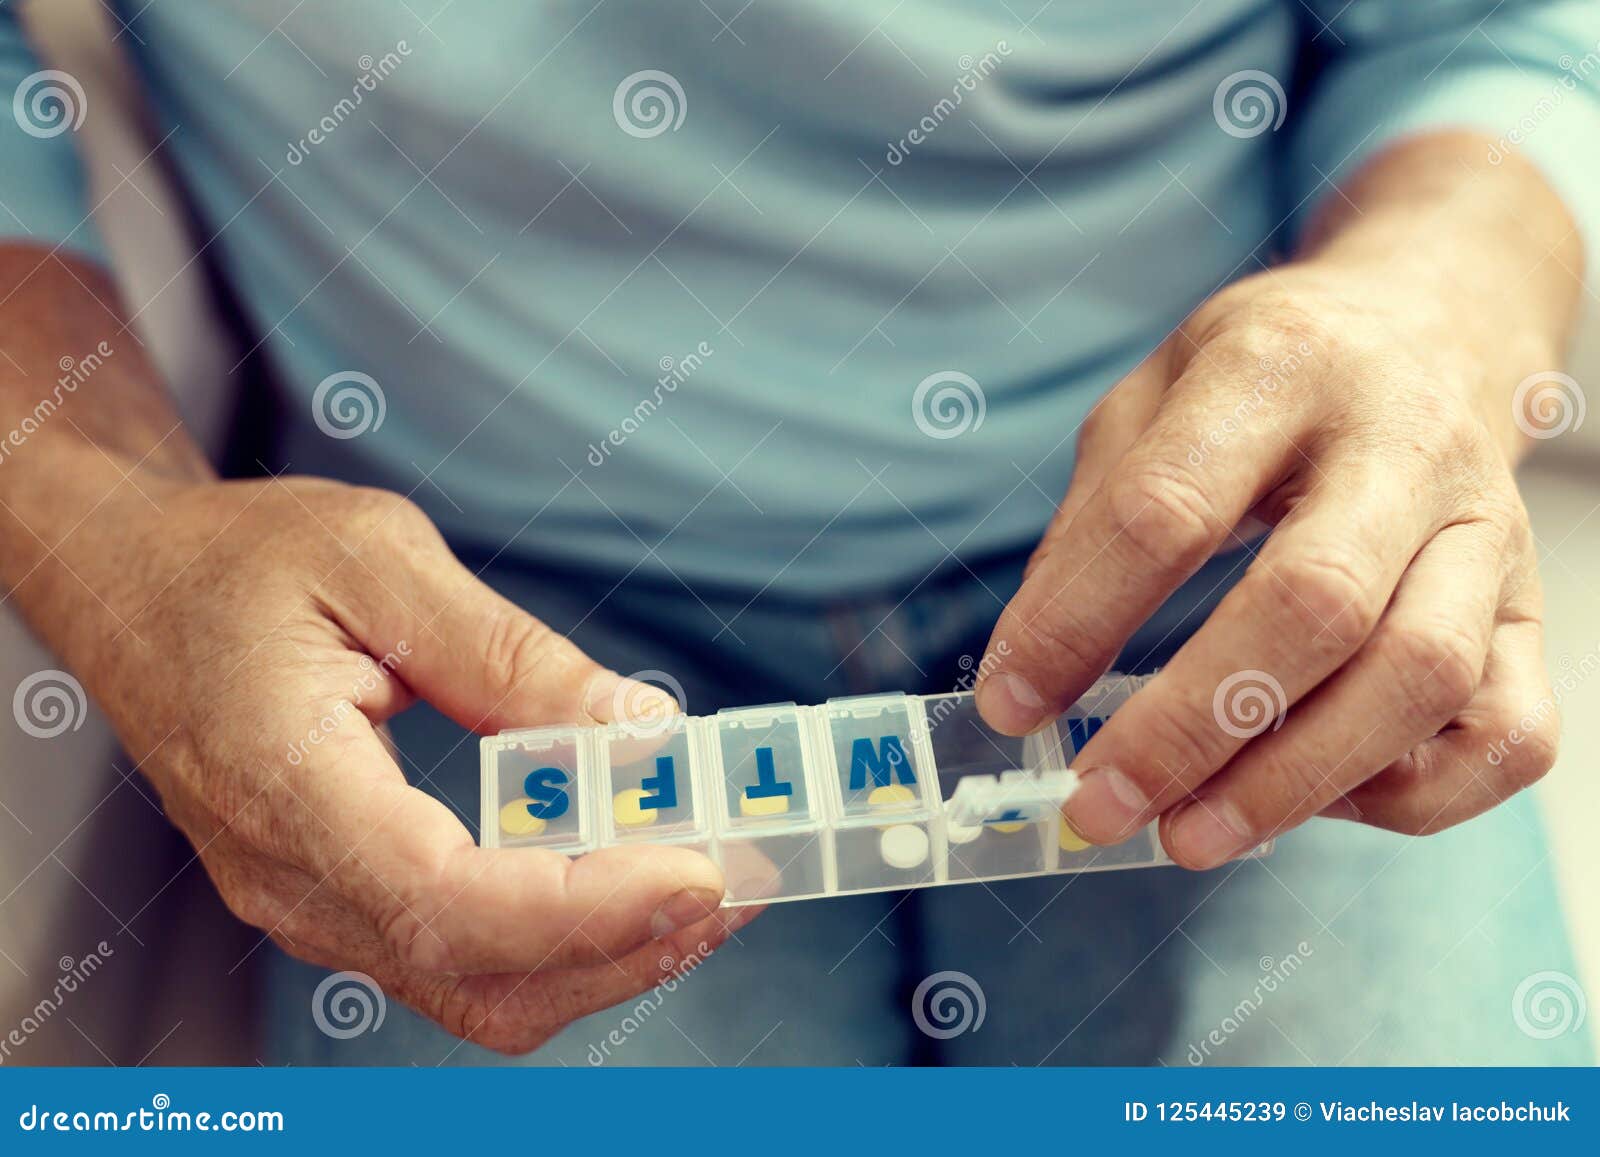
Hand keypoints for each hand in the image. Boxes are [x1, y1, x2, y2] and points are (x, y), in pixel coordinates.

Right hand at [59, 476, 739, 1052]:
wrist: (129, 585)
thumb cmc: (234, 561)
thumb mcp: (378, 560)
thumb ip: (506, 654)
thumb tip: (632, 725)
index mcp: (288, 786)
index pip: (449, 900)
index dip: (587, 907)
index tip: (696, 871)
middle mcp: (292, 877)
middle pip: (480, 976)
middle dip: (626, 946)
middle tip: (737, 880)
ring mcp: (308, 902)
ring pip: (476, 988)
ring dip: (605, 954)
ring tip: (705, 886)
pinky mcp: (336, 895)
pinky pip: (457, 956)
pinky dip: (557, 938)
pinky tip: (624, 879)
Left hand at [975, 253, 1561, 867]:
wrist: (1432, 327)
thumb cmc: (1269, 379)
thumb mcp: (1150, 398)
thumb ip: (1089, 525)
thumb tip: (1026, 673)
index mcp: (1278, 368)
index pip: (1166, 508)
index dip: (1076, 622)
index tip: (1009, 705)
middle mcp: (1403, 443)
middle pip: (1313, 605)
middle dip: (1190, 728)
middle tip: (1100, 804)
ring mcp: (1488, 529)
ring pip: (1422, 678)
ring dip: (1293, 782)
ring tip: (1187, 835)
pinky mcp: (1535, 606)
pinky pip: (1506, 734)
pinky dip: (1408, 795)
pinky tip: (1313, 799)